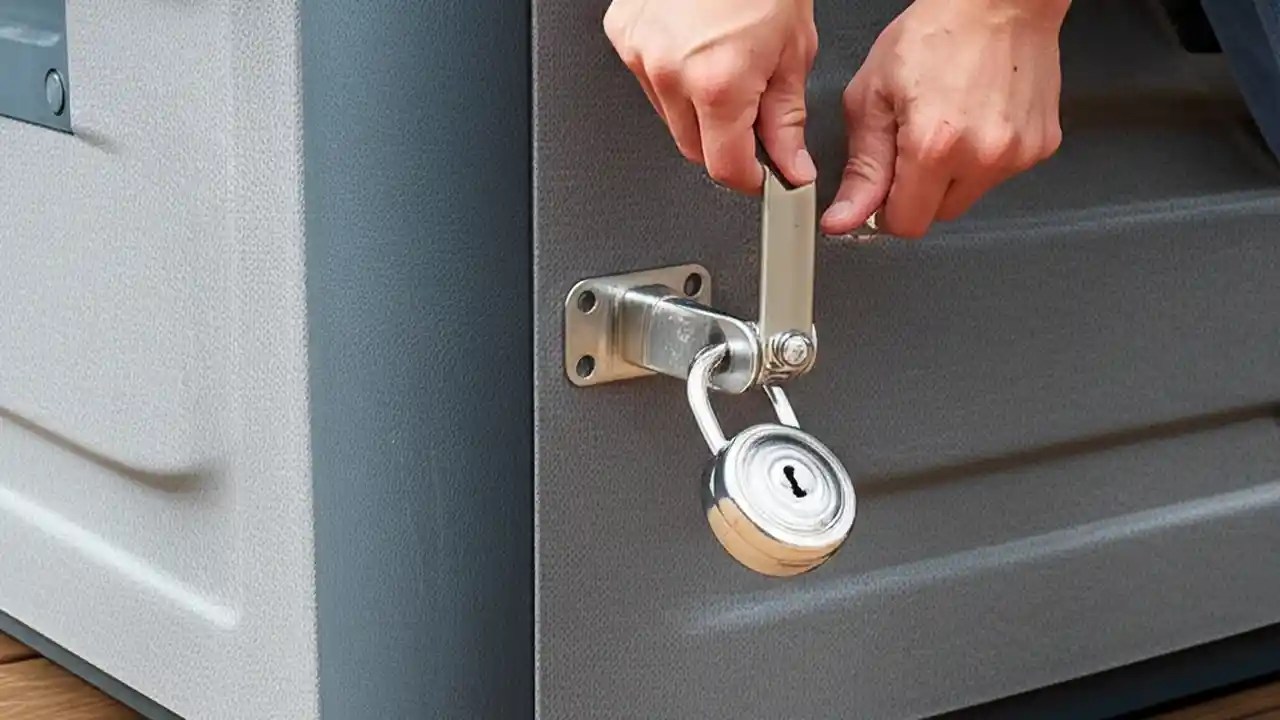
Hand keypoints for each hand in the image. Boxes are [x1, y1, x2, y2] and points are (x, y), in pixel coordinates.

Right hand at [603, 0, 818, 192]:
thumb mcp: (793, 49)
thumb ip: (786, 119)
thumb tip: (790, 164)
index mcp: (718, 82)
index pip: (724, 169)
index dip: (749, 178)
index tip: (763, 175)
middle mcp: (671, 73)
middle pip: (695, 147)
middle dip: (726, 140)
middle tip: (753, 105)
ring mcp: (640, 54)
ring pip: (670, 116)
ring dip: (697, 108)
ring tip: (725, 61)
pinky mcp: (623, 35)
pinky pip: (649, 79)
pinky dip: (673, 75)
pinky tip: (696, 45)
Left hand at [820, 0, 1069, 237]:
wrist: (1001, 1)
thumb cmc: (937, 33)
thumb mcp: (873, 95)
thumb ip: (862, 167)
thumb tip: (844, 219)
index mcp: (934, 146)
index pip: (906, 225)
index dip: (887, 210)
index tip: (884, 187)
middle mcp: (982, 157)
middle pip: (938, 215)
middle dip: (920, 190)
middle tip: (915, 139)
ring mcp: (1018, 155)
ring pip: (970, 195)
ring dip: (953, 174)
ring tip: (949, 119)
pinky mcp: (1042, 147)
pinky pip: (1000, 174)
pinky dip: (984, 157)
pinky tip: (976, 117)